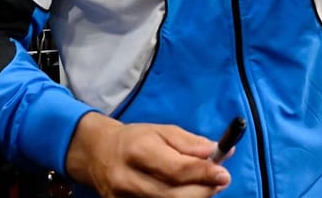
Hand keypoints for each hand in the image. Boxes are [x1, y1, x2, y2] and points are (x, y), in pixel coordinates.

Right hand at [65, 113, 230, 196]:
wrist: (98, 153)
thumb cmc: (134, 139)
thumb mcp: (161, 130)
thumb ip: (190, 142)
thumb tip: (219, 151)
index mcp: (138, 151)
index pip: (176, 169)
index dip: (204, 173)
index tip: (224, 173)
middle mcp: (128, 179)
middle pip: (174, 196)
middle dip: (203, 190)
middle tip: (220, 181)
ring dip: (194, 197)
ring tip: (204, 186)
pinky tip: (186, 193)